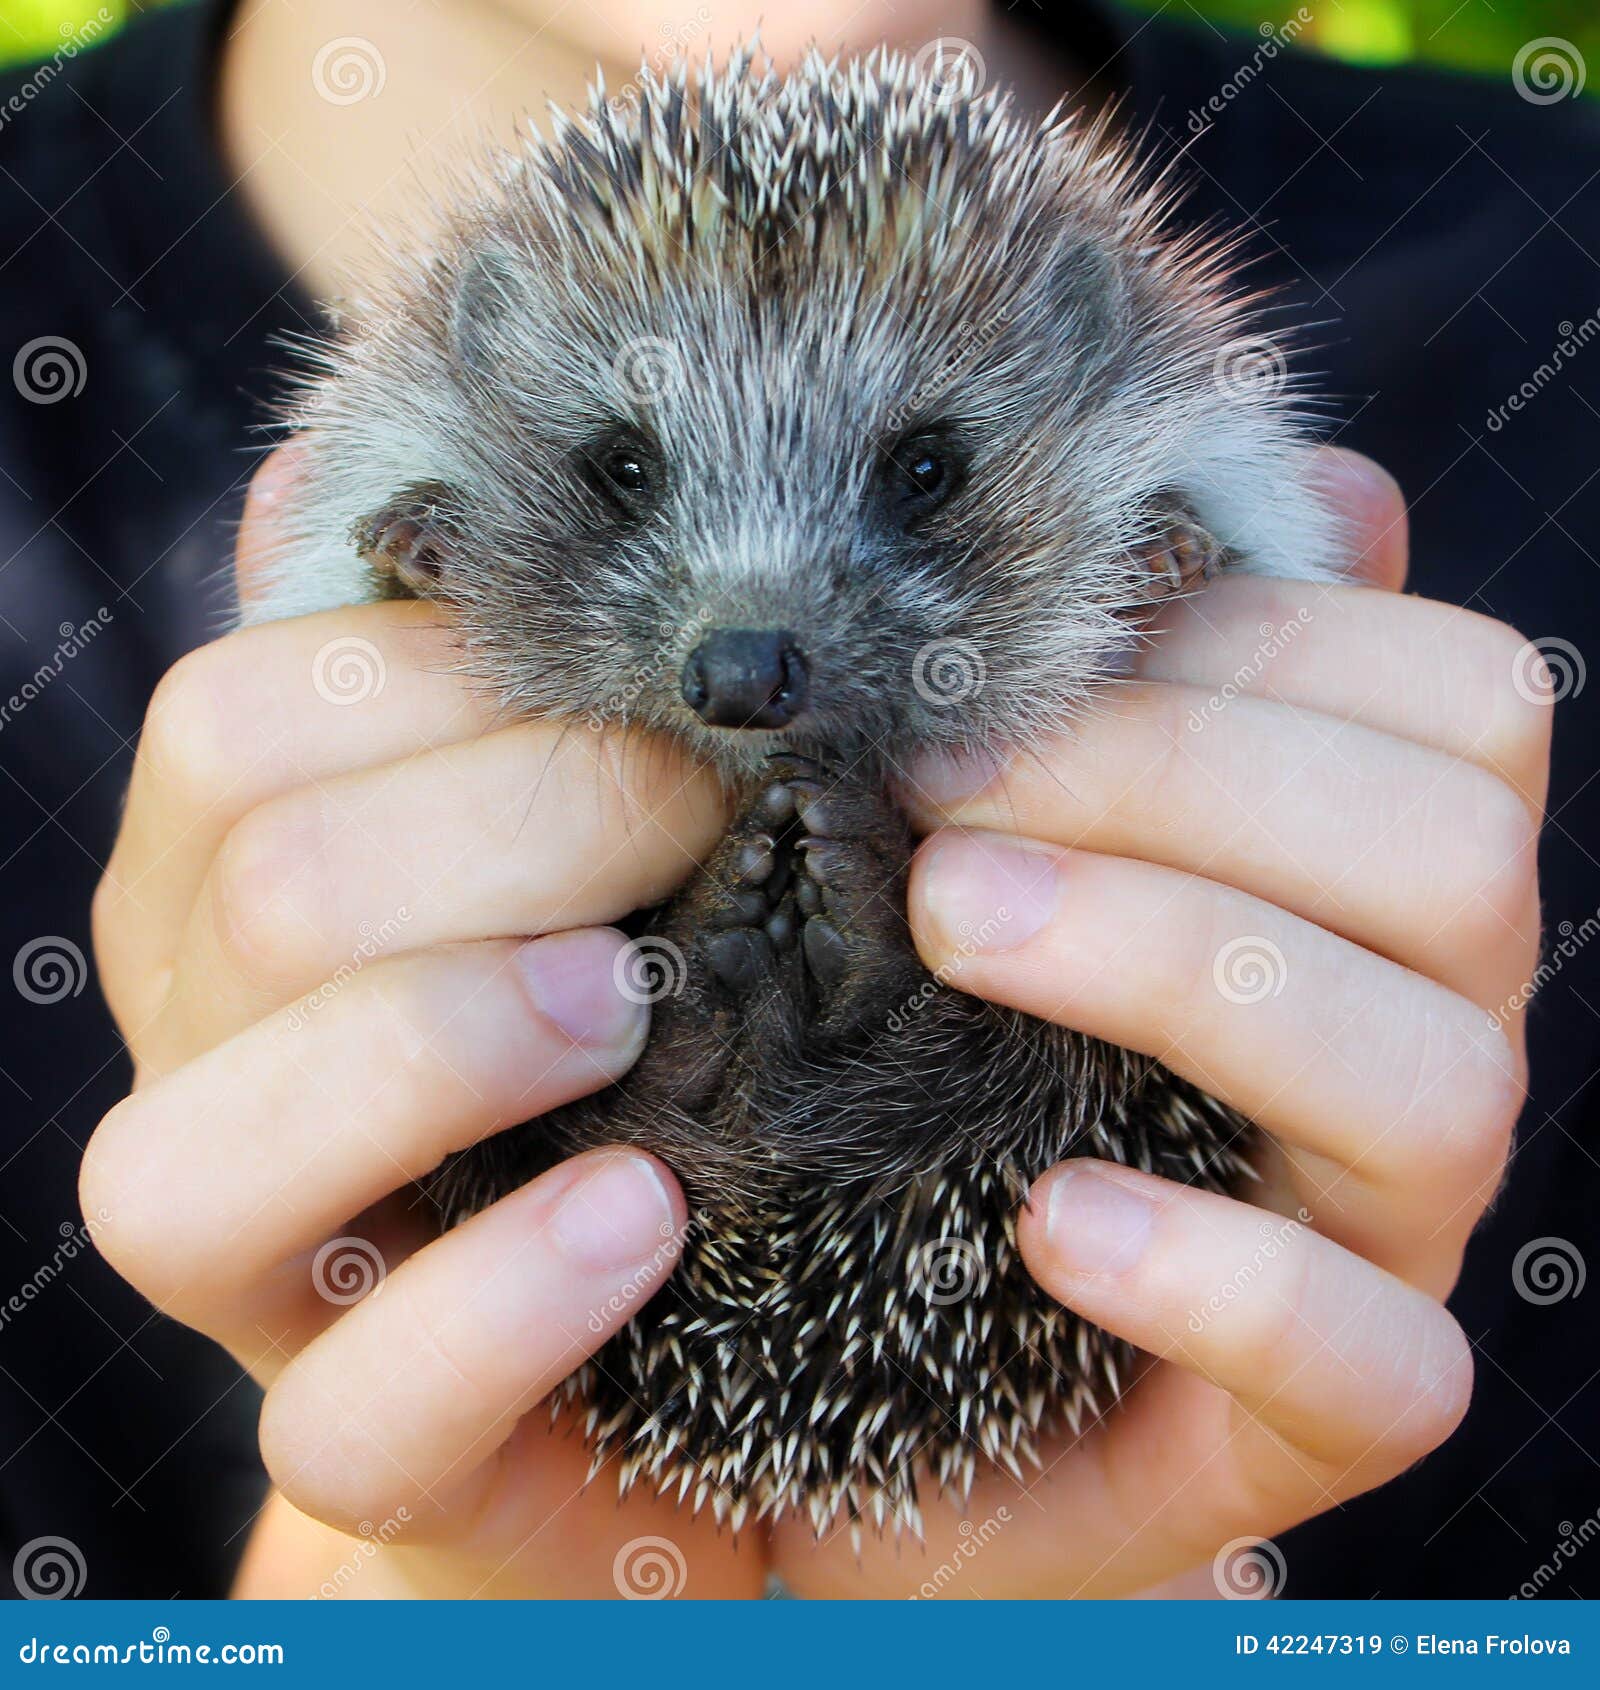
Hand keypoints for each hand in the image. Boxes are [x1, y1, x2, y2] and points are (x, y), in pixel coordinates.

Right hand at [83, 450, 759, 1596]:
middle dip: (505, 831)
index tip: (683, 701)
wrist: (707, 1322)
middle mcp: (215, 1064)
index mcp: (244, 886)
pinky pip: (344, 1417)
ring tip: (627, 1008)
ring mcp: (273, 1278)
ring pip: (182, 1170)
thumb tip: (341, 439)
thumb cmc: (652, 1020)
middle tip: (706, 820)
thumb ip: (484, 672)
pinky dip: (499, 1303)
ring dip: (431, 1046)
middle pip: (251, 898)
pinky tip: (648, 1216)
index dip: (463, 685)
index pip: (246, 722)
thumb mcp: (589, 825)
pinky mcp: (375, 1447)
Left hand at [770, 449, 1543, 1596]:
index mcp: (1374, 875)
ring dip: (1187, 968)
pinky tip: (1054, 1224)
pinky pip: (1379, 1366)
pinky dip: (1226, 1279)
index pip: (1451, 699)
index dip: (1248, 651)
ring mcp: (1390, 1230)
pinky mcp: (1324, 1415)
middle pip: (1454, 857)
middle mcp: (1422, 1031)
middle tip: (936, 802)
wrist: (864, 1327)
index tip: (995, 674)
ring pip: (1438, 1079)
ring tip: (953, 929)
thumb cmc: (936, 1040)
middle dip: (1187, 789)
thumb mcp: (1017, 831)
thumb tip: (1314, 486)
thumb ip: (1146, 672)